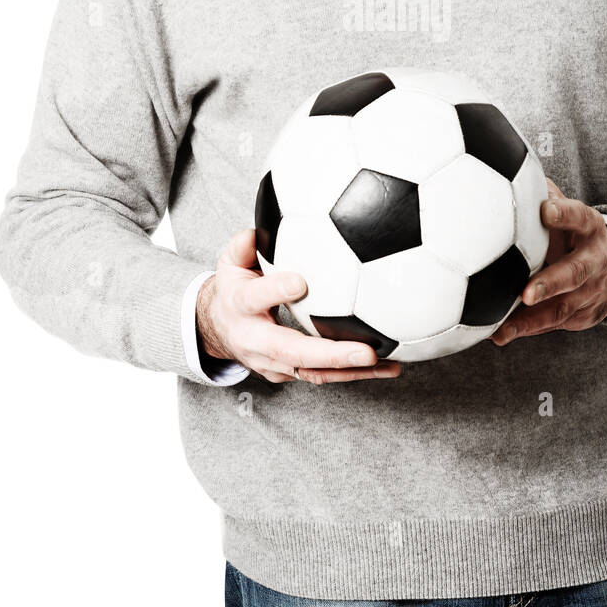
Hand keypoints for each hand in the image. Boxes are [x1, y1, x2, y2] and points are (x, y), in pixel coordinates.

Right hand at [196, 228, 401, 385]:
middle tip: (365, 352)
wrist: (218, 330)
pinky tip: (387, 366)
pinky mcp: (288, 375)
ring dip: (351, 370)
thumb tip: (256, 231)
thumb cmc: (234, 289)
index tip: (301, 282)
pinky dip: (354, 373)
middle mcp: (255, 341)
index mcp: (239, 307)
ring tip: (387, 363)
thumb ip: (243, 247)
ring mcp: (272, 363)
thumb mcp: (229, 263)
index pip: (254, 299)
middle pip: (292, 352)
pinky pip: (321, 376)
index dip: (275, 291)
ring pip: (312, 372)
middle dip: (330, 354)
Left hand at [490, 180, 606, 344]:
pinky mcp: (583, 315)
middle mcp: (595, 261)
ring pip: (563, 308)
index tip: (546, 210)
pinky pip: (554, 324)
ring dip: (531, 320)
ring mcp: (591, 292)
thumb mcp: (572, 210)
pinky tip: (500, 334)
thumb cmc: (578, 232)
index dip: (566, 214)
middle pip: (575, 273)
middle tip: (526, 293)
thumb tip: (512, 164)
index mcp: (590, 227)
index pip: (580, 217)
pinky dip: (527, 330)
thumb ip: (548, 193)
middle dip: (551, 284)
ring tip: (502, 329)